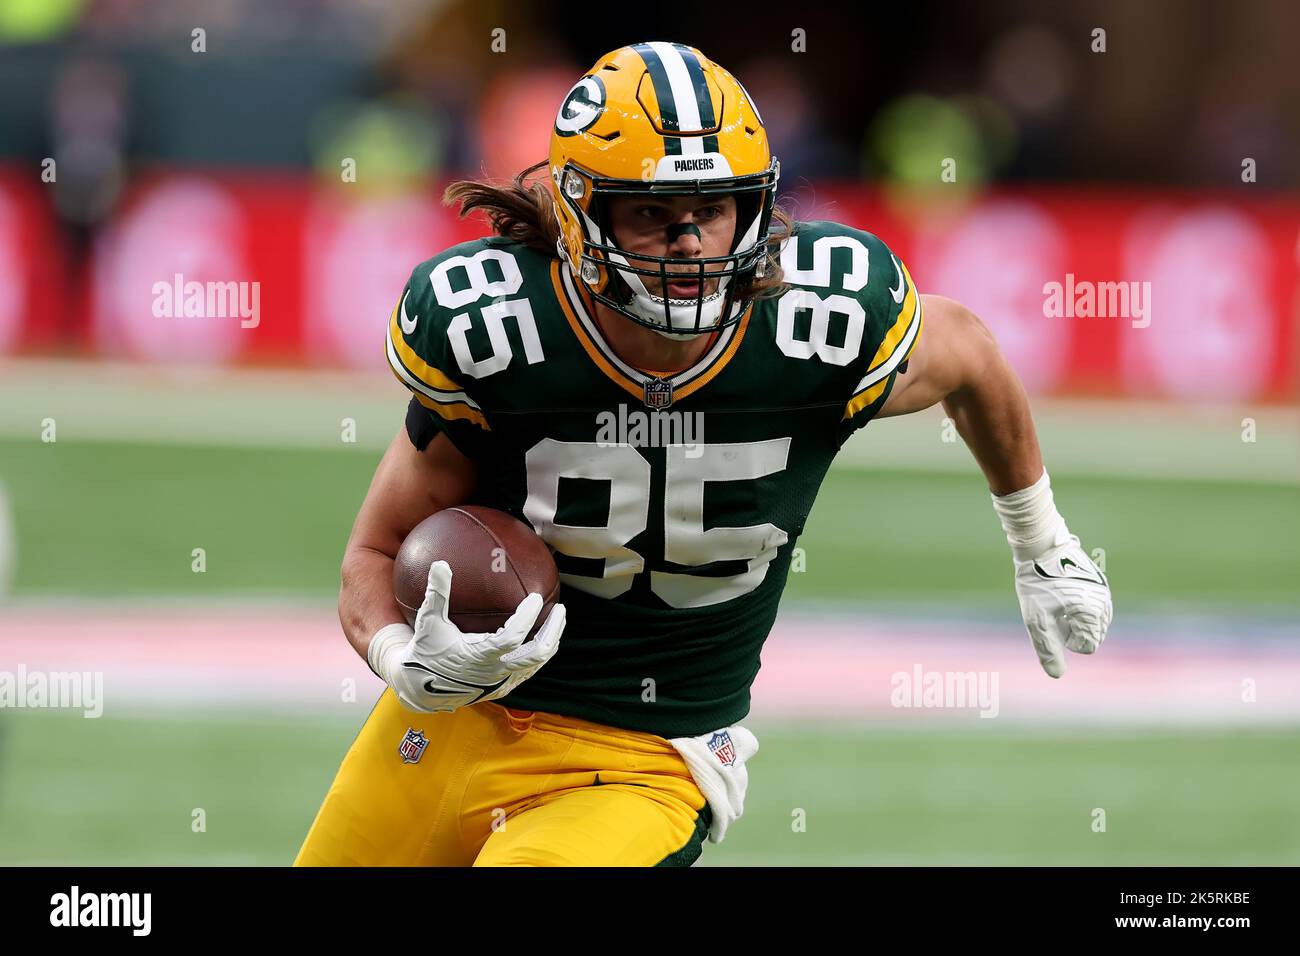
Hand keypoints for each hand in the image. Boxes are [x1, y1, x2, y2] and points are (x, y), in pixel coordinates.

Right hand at [374, 560, 565, 712]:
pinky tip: (543, 636)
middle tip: (560, 608)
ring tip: (557, 619)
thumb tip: (440, 564)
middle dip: (553, 631)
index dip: (526, 618)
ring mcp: (501, 682)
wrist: (421, 688)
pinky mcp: (503, 687)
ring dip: (551, 640)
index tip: (534, 598)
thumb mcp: (428, 622)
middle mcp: (494, 673)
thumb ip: (436, 594)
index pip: (511, 637)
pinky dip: (539, 653)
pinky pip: (528, 670)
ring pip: (537, 663)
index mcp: (478, 657)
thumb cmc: (426, 650)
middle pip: (536, 654)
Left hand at [1013, 535, 1111, 677]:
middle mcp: (1105, 603)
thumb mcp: (1036, 620)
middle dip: (1074, 631)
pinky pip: (1096, 607)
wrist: (1040, 546)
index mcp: (1092, 613)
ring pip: (1097, 622)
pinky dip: (1082, 609)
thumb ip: (1047, 649)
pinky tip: (1063, 597)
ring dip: (1078, 621)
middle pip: (1095, 635)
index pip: (1088, 646)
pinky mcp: (1100, 582)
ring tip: (1057, 605)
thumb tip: (1056, 675)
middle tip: (1053, 613)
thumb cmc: (1036, 584)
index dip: (1067, 640)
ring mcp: (1104, 591)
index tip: (1053, 623)